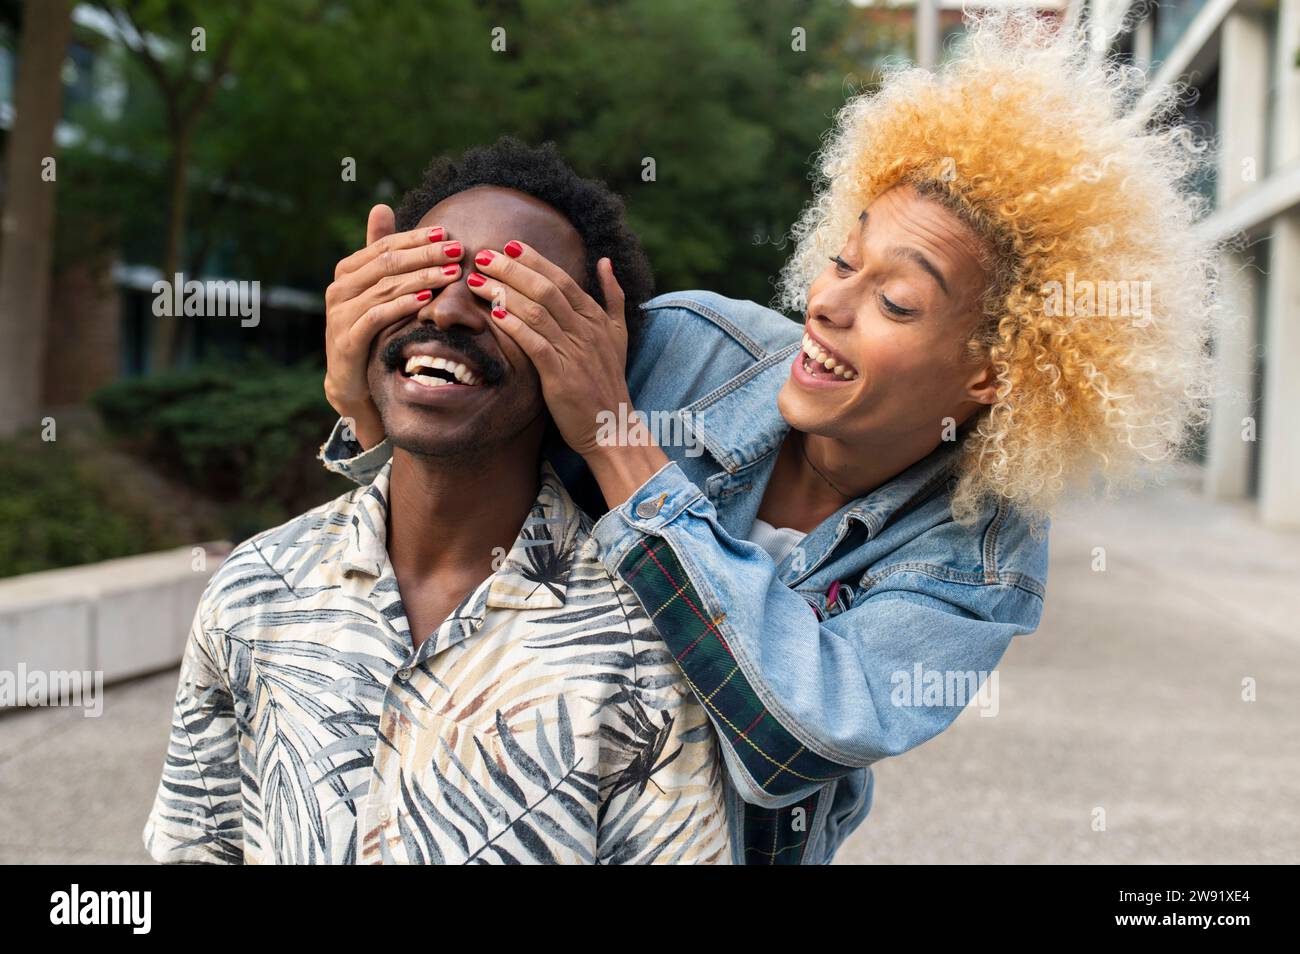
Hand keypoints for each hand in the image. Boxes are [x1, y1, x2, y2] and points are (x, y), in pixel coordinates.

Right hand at [323, 204, 463, 447]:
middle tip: (456, 250)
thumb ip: (380, 252)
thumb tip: (381, 205)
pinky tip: (427, 299)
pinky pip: (377, 315)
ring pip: (385, 286)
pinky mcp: (346, 339)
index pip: (386, 246)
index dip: (417, 238)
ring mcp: (340, 313)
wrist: (353, 381)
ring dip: (422, 277)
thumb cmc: (371, 331)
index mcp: (347, 271)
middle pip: (387, 263)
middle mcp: (339, 288)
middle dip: (425, 255)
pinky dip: (403, 304)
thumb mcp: (377, 291)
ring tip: (451, 273)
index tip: (448, 233)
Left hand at [467, 242, 668, 506]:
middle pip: (546, 289)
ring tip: (478, 280)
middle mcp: (586, 330)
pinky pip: (535, 343)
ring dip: (505, 292)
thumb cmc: (608, 382)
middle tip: (484, 255)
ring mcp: (574, 352)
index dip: (534, 259)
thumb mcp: (618, 335)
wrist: (613, 426)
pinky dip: (515, 326)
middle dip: (512, 269)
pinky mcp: (561, 376)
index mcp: (596, 318)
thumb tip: (605, 260)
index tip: (508, 245)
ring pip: (538, 312)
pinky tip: (494, 314)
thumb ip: (613, 297)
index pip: (562, 279)